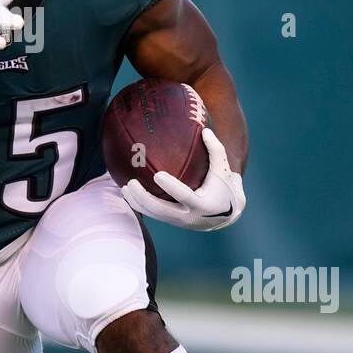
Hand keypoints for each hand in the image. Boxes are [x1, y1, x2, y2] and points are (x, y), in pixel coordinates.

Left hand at [120, 128, 245, 231]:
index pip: (184, 196)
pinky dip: (140, 206)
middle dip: (144, 198)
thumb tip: (204, 130)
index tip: (157, 175)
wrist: (228, 214)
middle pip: (162, 210)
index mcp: (203, 204)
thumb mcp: (223, 168)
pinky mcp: (172, 222)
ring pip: (154, 215)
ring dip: (137, 203)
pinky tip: (128, 194)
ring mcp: (179, 222)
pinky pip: (153, 215)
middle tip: (131, 183)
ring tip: (125, 188)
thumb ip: (215, 149)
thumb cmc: (223, 186)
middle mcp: (189, 217)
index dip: (171, 187)